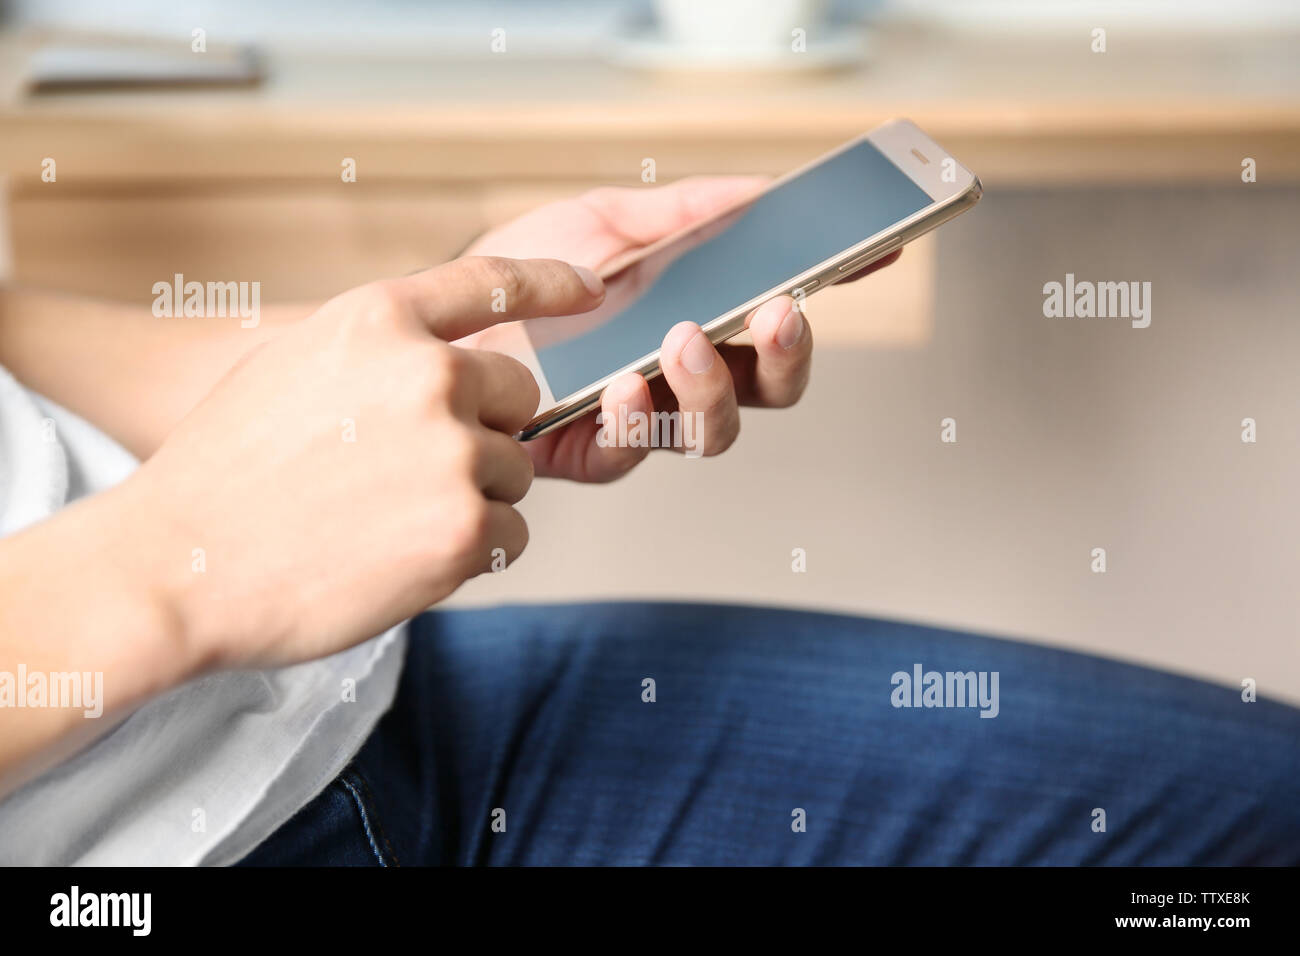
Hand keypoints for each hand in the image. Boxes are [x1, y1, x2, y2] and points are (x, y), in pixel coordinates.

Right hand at [121, 257, 603, 670]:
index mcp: (378, 319)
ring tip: (386, 522)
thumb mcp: (291, 366)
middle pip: (517, 394)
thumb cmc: (222, 474)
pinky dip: (471, 553)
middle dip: (481, 431)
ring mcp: (451, 451)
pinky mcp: (464, 529)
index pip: (492, 280)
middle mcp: (428, 373)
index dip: (552, 282)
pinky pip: (511, 534)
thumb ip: (376, 350)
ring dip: (472, 497)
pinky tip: (402, 560)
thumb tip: (441, 358)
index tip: (593, 288)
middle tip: (406, 474)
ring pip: (514, 470)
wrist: (178, 568)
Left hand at [464, 176, 899, 481]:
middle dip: (786, 356)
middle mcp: (684, 378)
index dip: (834, 291)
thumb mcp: (606, 220)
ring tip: (684, 340)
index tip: (874, 255)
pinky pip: (630, 455)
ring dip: (711, 386)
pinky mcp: (589, 454)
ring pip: (714, 431)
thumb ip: (683, 212)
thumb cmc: (527, 272)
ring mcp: (642, 420)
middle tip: (776, 315)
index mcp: (703, 320)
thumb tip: (761, 190)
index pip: (783, 315)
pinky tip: (619, 385)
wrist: (446, 316)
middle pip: (771, 389)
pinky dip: (632, 421)